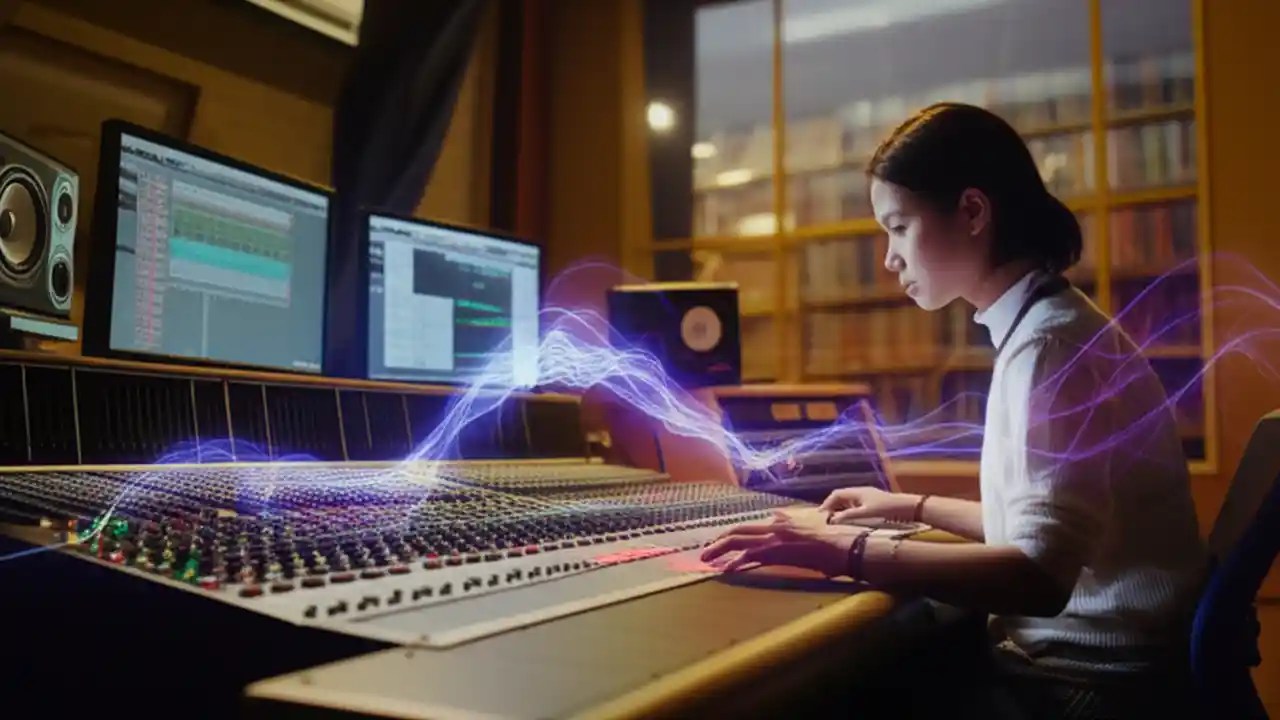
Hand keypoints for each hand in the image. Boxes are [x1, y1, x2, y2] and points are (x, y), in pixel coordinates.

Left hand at [699, 517, 859, 576]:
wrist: (848, 545)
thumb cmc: (835, 536)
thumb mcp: (810, 521)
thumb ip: (790, 518)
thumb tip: (776, 514)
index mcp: (780, 521)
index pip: (748, 527)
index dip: (729, 535)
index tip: (718, 543)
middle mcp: (774, 526)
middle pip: (736, 532)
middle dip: (717, 542)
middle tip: (704, 553)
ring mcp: (775, 539)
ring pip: (738, 542)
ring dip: (719, 551)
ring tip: (706, 561)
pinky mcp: (779, 553)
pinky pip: (750, 557)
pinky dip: (735, 563)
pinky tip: (725, 570)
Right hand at [818, 486, 918, 523]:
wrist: (907, 507)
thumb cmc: (886, 509)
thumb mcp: (865, 513)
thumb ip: (848, 516)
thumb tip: (831, 520)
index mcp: (857, 492)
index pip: (836, 494)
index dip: (826, 504)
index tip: (820, 515)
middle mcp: (860, 492)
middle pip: (841, 497)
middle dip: (832, 506)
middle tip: (825, 519)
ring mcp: (867, 497)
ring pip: (848, 501)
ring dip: (840, 509)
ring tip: (835, 521)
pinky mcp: (873, 502)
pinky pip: (855, 505)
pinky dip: (849, 511)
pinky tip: (850, 521)